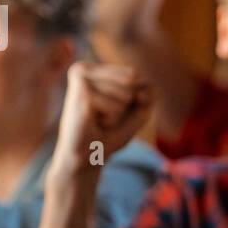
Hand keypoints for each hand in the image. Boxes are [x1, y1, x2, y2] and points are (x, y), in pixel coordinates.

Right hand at [51, 62, 151, 177]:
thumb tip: (134, 79)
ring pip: (126, 94)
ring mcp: (80, 78)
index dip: (134, 99)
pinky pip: (116, 107)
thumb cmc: (109, 133)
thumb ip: (146, 90)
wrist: (85, 157)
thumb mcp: (138, 108)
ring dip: (117, 114)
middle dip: (126, 106)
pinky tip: (92, 122)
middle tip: (104, 118)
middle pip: (133, 80)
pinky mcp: (81, 92)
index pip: (136, 75)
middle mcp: (84, 69)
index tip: (114, 112)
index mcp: (94, 69)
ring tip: (97, 120)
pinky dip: (111, 119)